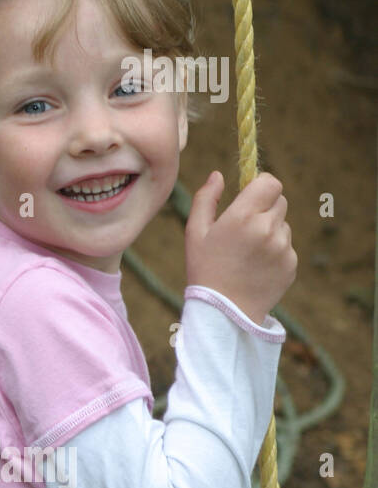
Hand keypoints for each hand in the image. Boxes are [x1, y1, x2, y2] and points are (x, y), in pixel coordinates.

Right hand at [185, 171, 296, 325]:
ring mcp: (283, 247)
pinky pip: (287, 246)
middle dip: (264, 207)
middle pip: (279, 200)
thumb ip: (206, 198)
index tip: (250, 194)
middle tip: (244, 226)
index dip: (261, 184)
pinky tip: (256, 266)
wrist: (224, 312)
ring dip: (270, 229)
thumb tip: (218, 175)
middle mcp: (267, 229)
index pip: (271, 182)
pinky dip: (275, 250)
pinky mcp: (291, 263)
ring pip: (283, 224)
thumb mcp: (195, 232)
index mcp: (242, 217)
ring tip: (247, 252)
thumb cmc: (204, 268)